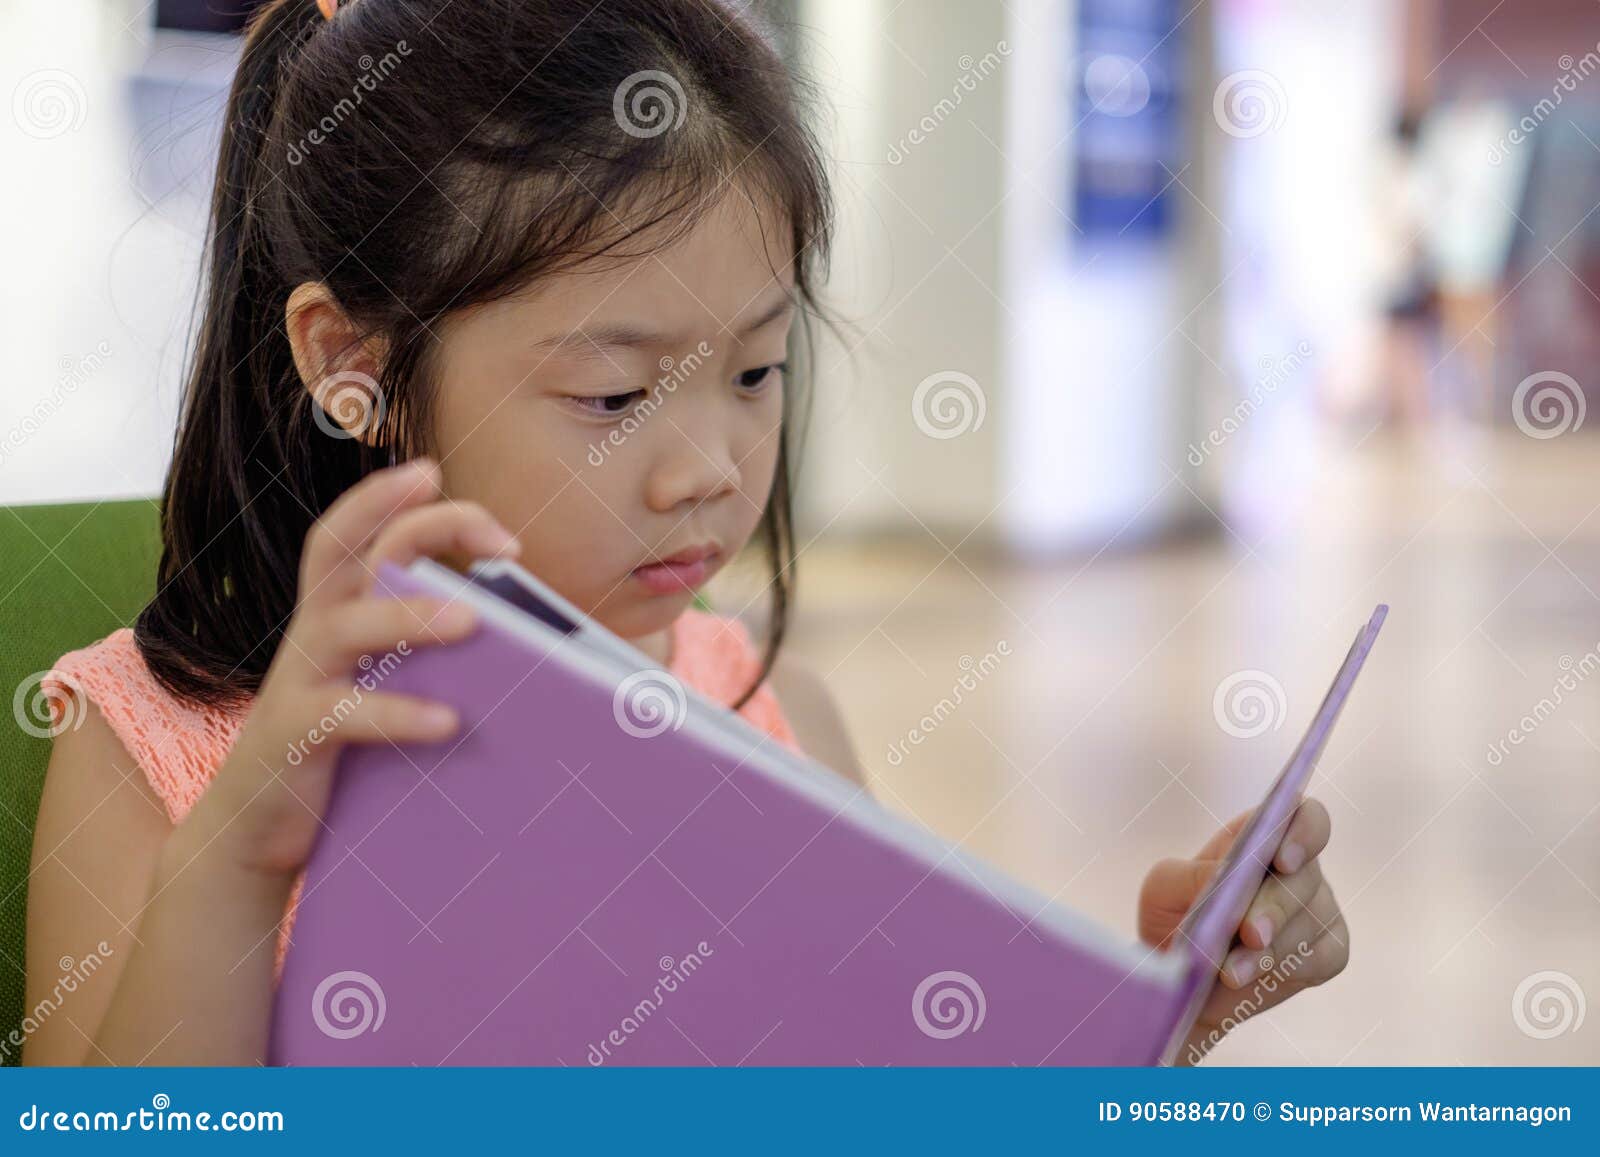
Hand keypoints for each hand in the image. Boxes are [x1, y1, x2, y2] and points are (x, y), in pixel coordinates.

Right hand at [187, 457, 521, 876]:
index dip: (383, 495)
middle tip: (501, 540)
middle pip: (348, 553)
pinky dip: (398, 714)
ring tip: (474, 619)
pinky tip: (448, 721)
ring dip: (411, 615)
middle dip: (419, 527)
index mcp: (334, 612)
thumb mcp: (378, 684)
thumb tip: (529, 643)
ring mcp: (300, 681)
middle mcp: (313, 633)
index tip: (434, 473)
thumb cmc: (338, 747)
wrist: (254, 828)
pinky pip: (346, 716)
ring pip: (347, 627)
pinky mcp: (294, 736)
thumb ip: (424, 653)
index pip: (350, 532)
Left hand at [1137, 798, 1348, 1063]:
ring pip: (1312, 921)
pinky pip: (1325, 957)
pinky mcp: (1326, 953)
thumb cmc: (1173, 918)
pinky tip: (1256, 978)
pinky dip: (1289, 969)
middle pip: (1305, 876)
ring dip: (1271, 950)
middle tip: (1250, 934)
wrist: (1179, 980)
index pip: (1305, 816)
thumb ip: (1192, 875)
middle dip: (1274, 908)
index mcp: (1261, 836)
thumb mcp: (1165, 889)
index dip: (1302, 832)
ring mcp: (1316, 910)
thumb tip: (1226, 873)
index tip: (1280, 859)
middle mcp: (1298, 868)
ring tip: (1230, 972)